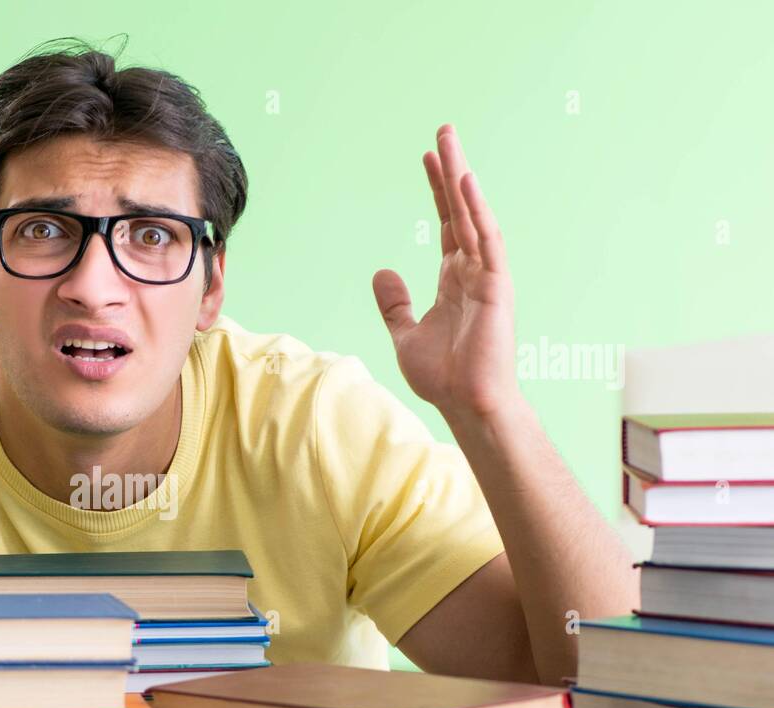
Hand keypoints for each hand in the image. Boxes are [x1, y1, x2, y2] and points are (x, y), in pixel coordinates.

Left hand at [372, 124, 517, 421]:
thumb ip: (395, 303)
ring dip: (460, 178)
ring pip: (473, 216)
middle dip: (450, 170)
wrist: (466, 405)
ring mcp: (487, 276)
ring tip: (449, 142)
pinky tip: (464, 182)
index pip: (446, 224)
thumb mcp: (405, 333)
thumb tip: (382, 271)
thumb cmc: (443, 376)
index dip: (436, 191)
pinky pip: (487, 240)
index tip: (426, 158)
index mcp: (454, 279)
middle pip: (460, 209)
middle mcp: (474, 271)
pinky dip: (477, 210)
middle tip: (443, 131)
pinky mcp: (497, 287)